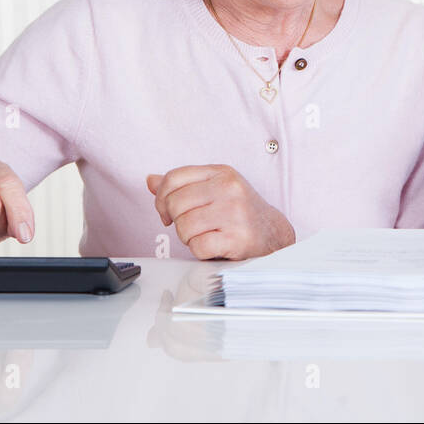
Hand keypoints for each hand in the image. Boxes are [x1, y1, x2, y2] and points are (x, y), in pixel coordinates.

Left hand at [147, 165, 294, 260]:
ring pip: (184, 226)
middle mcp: (229, 188)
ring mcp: (234, 213)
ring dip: (188, 237)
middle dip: (176, 220)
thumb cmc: (240, 213)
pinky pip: (198, 246)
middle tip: (190, 226)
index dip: (161, 198)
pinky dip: (199, 250)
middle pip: (175, 203)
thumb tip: (151, 180)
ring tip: (204, 235)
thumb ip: (183, 185)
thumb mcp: (215, 190)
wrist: (273, 234)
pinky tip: (213, 245)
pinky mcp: (237, 238)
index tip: (167, 212)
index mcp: (221, 172)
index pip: (174, 178)